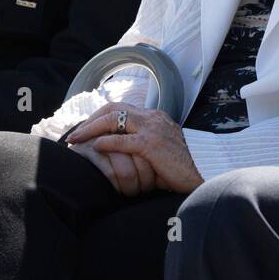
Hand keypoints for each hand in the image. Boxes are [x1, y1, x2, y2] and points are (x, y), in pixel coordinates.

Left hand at [67, 103, 201, 194]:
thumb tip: (120, 151)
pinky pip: (122, 140)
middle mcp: (153, 118)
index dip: (100, 116)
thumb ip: (142, 144)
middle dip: (91, 120)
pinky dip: (105, 143)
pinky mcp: (151, 144)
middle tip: (75, 133)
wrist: (203, 171)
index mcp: (155, 117)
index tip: (86, 128)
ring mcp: (152, 129)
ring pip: (114, 119)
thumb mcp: (160, 149)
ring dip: (91, 129)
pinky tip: (95, 147)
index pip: (121, 108)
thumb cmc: (180, 167)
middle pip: (114, 109)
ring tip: (77, 140)